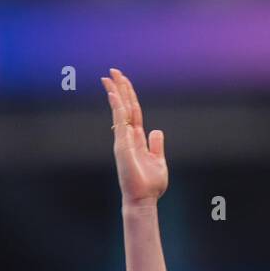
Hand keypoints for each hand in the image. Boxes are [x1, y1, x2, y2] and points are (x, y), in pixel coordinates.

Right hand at [102, 67, 168, 205]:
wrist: (143, 199)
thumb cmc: (150, 185)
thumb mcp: (159, 161)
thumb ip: (156, 145)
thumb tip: (156, 130)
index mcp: (137, 139)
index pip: (133, 112)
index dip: (129, 96)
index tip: (123, 81)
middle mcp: (128, 137)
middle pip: (124, 107)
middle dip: (120, 88)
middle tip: (113, 71)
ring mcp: (123, 140)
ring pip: (120, 111)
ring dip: (116, 92)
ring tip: (110, 76)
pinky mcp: (122, 145)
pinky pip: (119, 122)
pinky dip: (117, 107)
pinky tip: (114, 94)